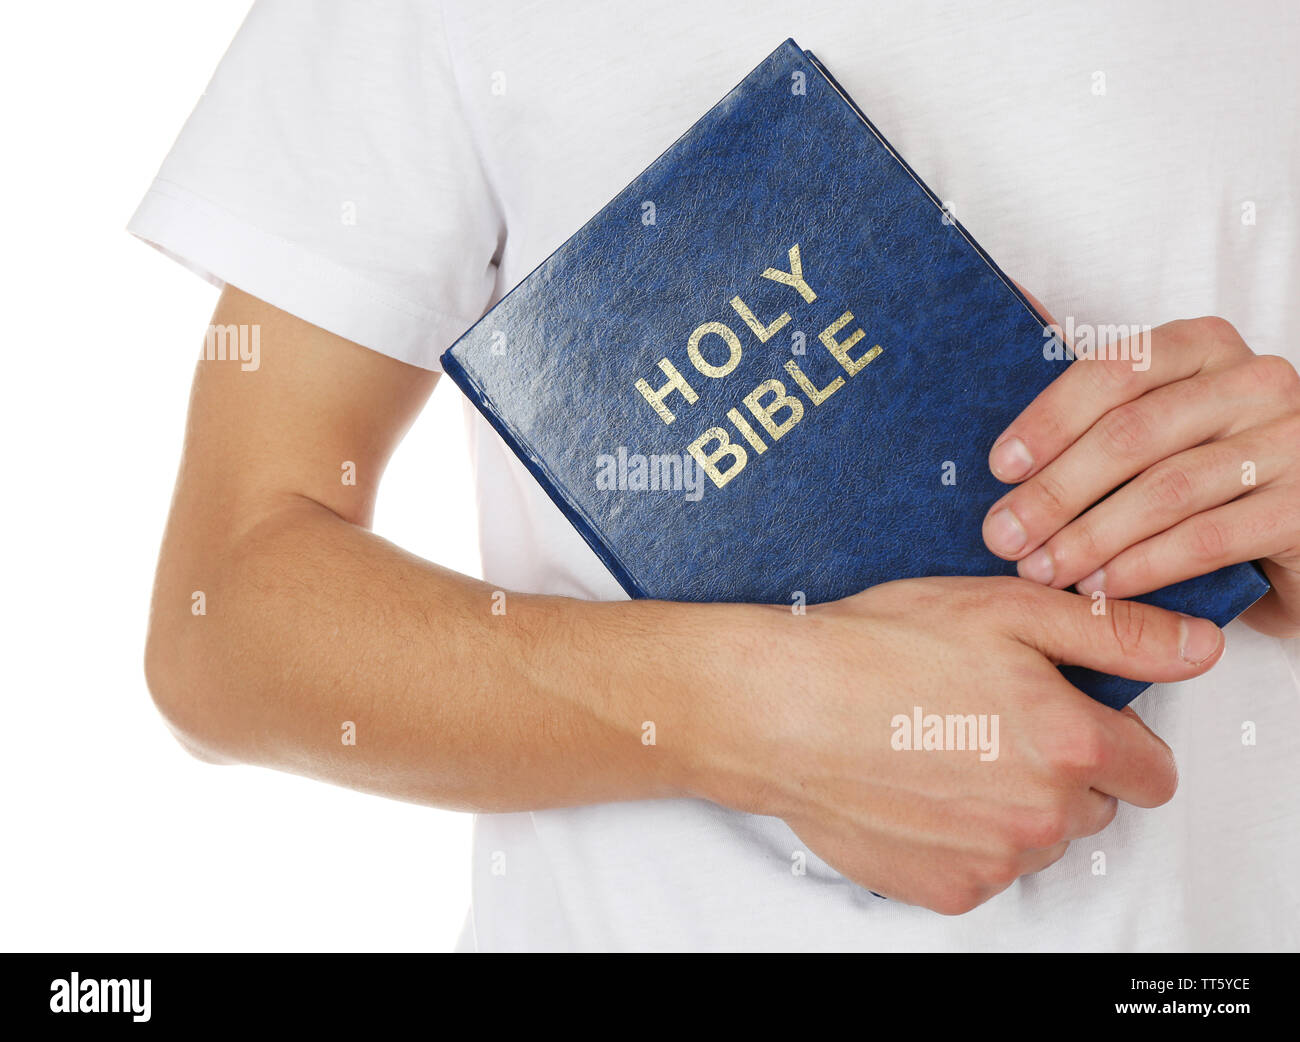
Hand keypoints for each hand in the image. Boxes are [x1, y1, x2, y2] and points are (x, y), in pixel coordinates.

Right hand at [698, 576, 1221, 913]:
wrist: (779, 710)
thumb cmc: (875, 649)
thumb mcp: (1002, 610)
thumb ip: (1115, 633)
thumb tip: (1197, 647)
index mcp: (1069, 740)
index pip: (1151, 769)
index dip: (1111, 737)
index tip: (1064, 716)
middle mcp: (1043, 813)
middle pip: (1095, 808)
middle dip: (1060, 772)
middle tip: (987, 723)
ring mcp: (995, 859)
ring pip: (1038, 840)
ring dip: (1011, 807)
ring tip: (941, 751)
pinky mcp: (948, 890)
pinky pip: (985, 870)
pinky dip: (963, 840)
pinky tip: (917, 789)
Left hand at [981, 313, 1299, 637]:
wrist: (1296, 533)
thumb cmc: (1206, 478)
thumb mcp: (1154, 427)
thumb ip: (1094, 393)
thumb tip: (1018, 305)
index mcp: (1205, 347)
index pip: (1113, 372)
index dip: (1049, 421)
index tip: (1000, 467)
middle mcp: (1255, 382)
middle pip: (1131, 433)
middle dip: (1055, 491)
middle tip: (1004, 536)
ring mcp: (1291, 441)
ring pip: (1166, 488)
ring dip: (1090, 537)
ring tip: (1044, 568)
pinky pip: (1208, 538)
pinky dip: (1143, 566)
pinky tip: (1101, 585)